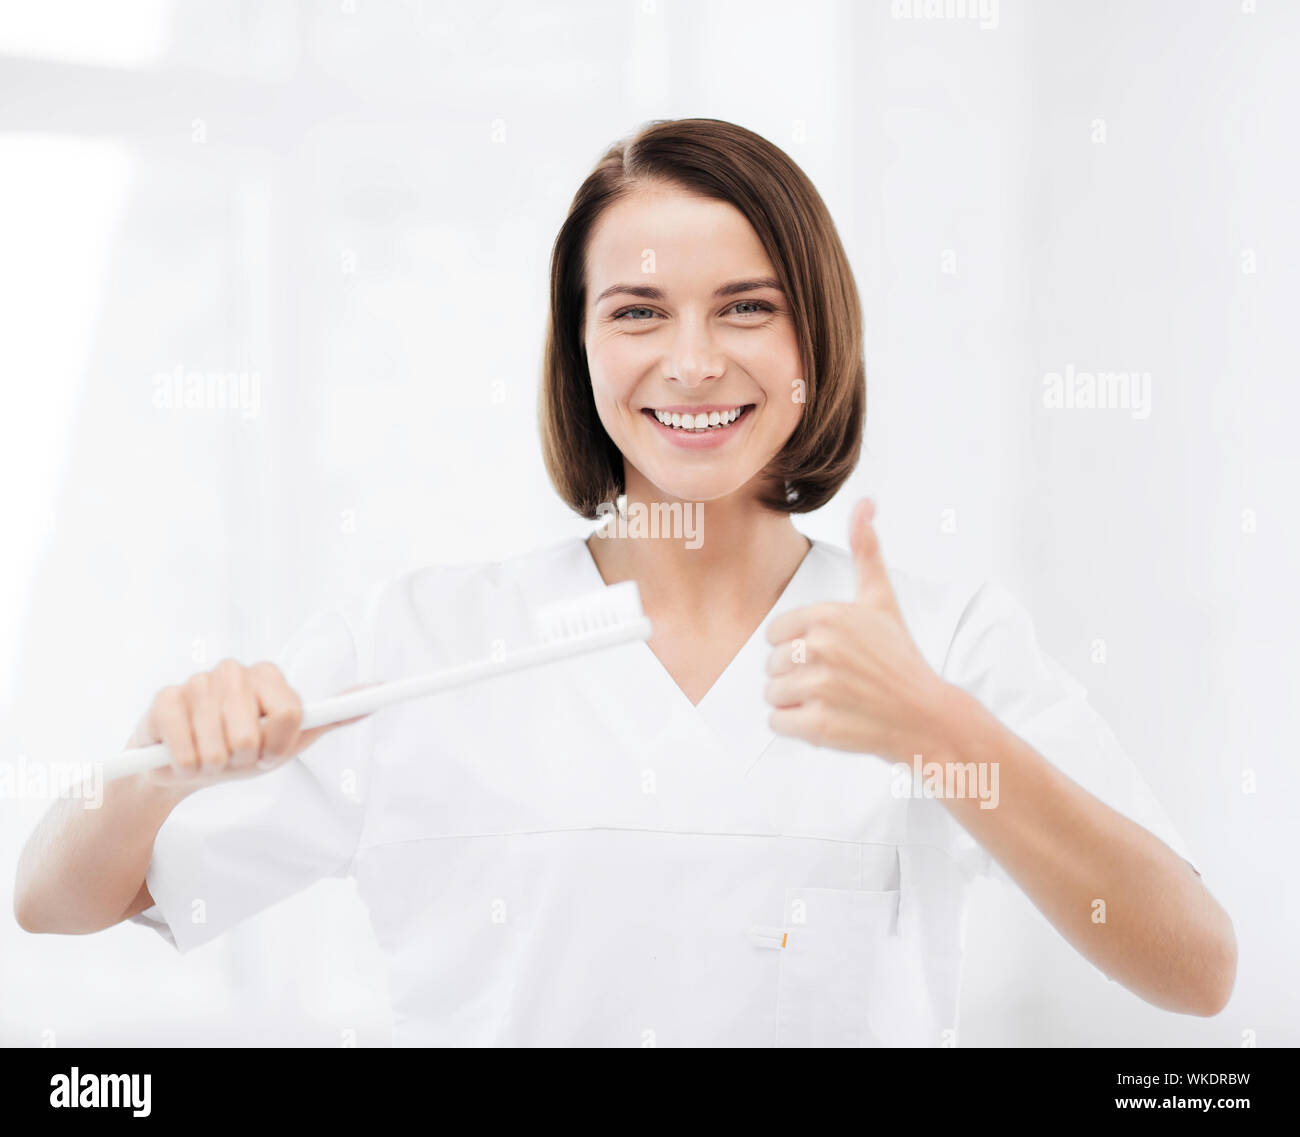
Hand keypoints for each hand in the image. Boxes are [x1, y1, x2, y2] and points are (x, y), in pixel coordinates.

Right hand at [127, 659, 365, 787]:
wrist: (183, 769)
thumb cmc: (241, 751)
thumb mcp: (291, 740)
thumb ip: (332, 716)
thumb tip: (377, 690)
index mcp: (267, 676)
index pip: (290, 714)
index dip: (278, 745)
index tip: (267, 753)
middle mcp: (232, 671)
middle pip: (251, 736)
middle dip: (243, 760)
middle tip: (234, 756)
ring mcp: (195, 682)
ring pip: (217, 748)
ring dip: (213, 766)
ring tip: (209, 756)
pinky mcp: (162, 701)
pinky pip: (184, 750)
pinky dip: (186, 766)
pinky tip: (182, 757)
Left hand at [764, 498, 954, 761]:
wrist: (927, 716)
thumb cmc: (899, 658)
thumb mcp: (881, 599)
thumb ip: (867, 550)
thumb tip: (866, 502)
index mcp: (828, 615)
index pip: (774, 634)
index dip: (797, 647)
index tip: (828, 655)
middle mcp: (821, 648)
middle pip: (771, 665)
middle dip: (796, 677)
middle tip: (836, 681)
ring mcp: (819, 687)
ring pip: (771, 694)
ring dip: (795, 703)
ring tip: (833, 701)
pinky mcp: (818, 725)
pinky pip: (777, 722)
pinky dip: (796, 727)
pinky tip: (828, 720)